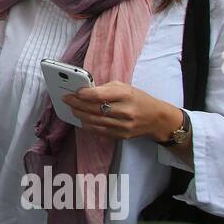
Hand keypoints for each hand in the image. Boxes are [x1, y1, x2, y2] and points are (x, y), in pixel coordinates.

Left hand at [65, 81, 184, 141]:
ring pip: (95, 121)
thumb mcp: (126, 88)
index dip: (85, 94)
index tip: (74, 92)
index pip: (101, 95)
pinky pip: (100, 131)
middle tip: (67, 100)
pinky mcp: (122, 136)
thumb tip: (85, 92)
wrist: (156, 119)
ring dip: (80, 115)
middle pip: (95, 109)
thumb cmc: (138, 99)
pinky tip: (82, 120)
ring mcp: (124, 125)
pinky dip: (88, 125)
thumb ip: (106, 88)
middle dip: (78, 104)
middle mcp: (126, 111)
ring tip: (72, 109)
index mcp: (127, 95)